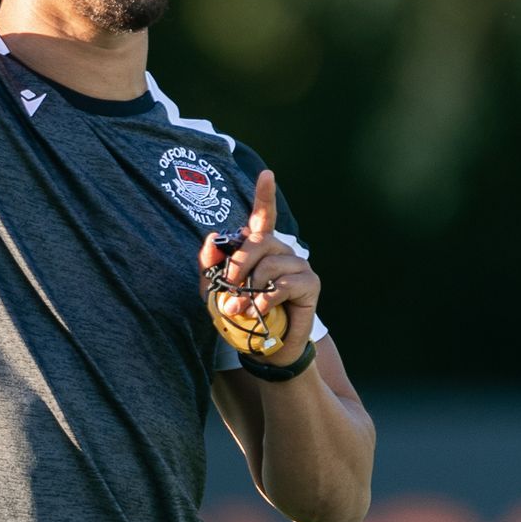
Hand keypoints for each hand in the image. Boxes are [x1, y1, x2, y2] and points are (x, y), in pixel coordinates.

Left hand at [199, 169, 319, 360]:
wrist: (264, 346)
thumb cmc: (241, 315)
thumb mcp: (215, 291)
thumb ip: (210, 265)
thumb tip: (211, 239)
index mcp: (260, 247)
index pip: (263, 215)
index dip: (264, 194)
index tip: (266, 174)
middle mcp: (281, 250)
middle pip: (259, 241)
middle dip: (239, 264)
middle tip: (229, 288)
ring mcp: (298, 265)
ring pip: (270, 263)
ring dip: (250, 289)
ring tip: (241, 309)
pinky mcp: (310, 284)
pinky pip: (285, 283)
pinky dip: (267, 298)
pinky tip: (261, 310)